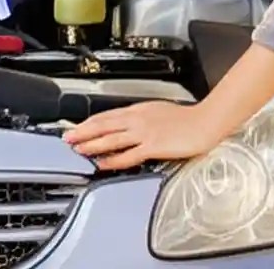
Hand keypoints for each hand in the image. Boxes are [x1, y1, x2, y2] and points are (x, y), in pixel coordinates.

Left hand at [62, 100, 225, 170]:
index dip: (89, 122)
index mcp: (138, 110)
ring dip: (92, 144)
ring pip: (111, 138)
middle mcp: (137, 119)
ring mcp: (144, 133)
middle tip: (68, 138)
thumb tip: (127, 122)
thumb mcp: (157, 110)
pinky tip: (102, 163)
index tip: (76, 127)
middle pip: (103, 125)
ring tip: (78, 150)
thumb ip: (140, 117)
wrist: (205, 122)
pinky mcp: (153, 146)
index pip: (106, 116)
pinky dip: (113, 159)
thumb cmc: (186, 118)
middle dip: (83, 132)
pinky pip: (128, 154)